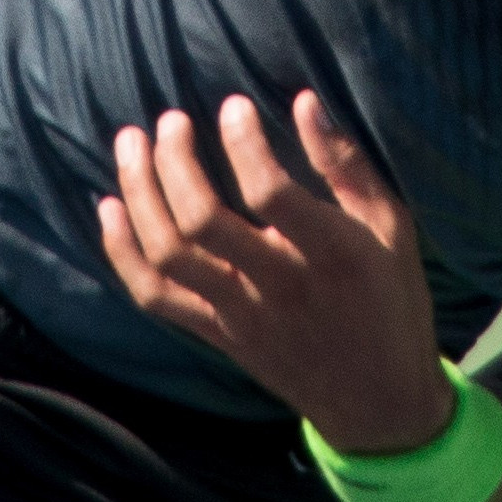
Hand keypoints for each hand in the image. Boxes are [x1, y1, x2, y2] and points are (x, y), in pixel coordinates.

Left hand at [98, 93, 455, 453]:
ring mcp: (239, 315)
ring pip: (168, 256)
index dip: (244, 144)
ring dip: (139, 196)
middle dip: (174, 162)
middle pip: (202, 223)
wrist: (376, 399)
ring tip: (131, 143)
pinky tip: (110, 207)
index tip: (232, 105)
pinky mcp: (217, 335)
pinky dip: (122, 252)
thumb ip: (346, 164)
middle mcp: (277, 285)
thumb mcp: (391, 225)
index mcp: (330, 252)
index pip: (270, 194)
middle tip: (170, 119)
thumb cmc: (390, 296)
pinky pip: (155, 296)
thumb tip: (303, 101)